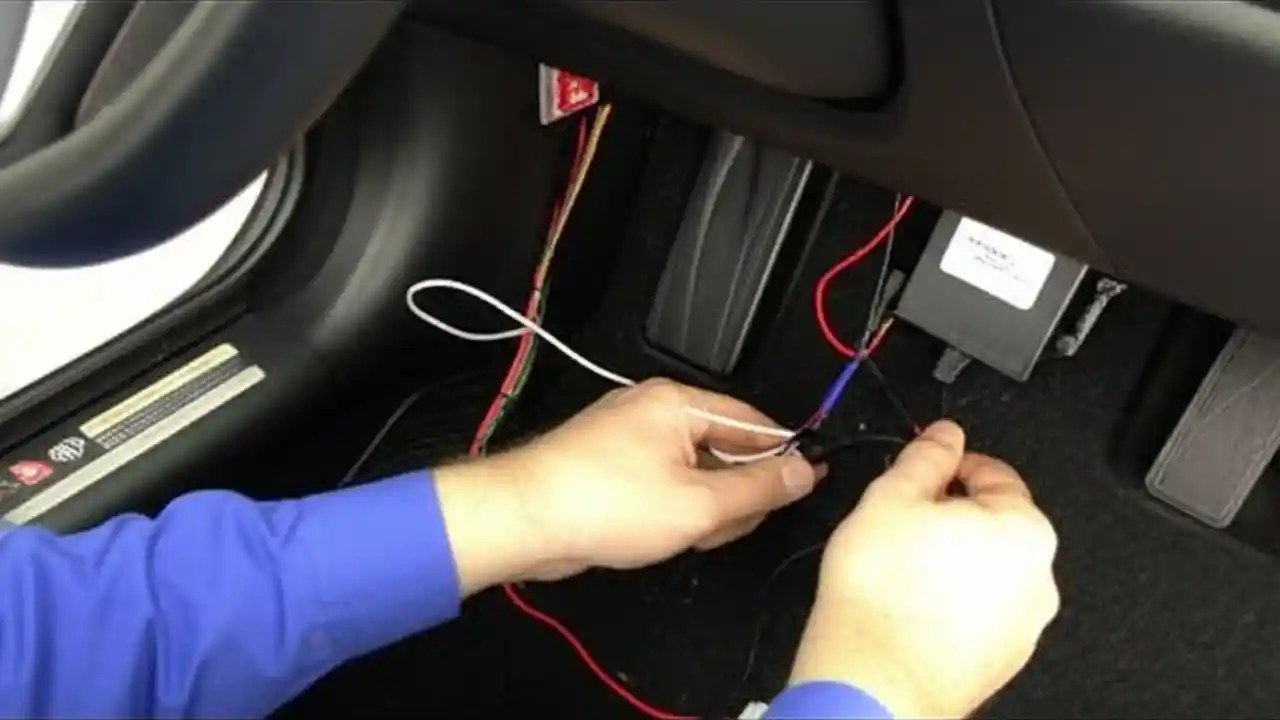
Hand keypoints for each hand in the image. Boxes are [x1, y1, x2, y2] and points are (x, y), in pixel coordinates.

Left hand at [434, 378, 820, 594]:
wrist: (522, 521)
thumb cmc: (599, 503)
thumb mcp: (699, 505)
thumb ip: (758, 488)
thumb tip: (802, 472)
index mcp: (678, 403)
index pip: (754, 422)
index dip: (783, 456)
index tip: (806, 483)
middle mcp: (653, 412)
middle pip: (726, 450)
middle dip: (731, 495)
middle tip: (716, 526)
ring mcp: (630, 439)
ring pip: (696, 474)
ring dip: (701, 510)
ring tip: (679, 533)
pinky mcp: (612, 468)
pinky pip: (665, 486)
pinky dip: (672, 512)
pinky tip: (659, 535)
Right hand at [788, 420, 1058, 717]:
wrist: (873, 679)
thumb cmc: (883, 595)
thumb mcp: (892, 496)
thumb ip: (926, 456)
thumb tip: (943, 436)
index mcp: (1024, 528)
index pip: (994, 473)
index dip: (950, 464)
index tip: (923, 469)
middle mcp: (1039, 578)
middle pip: (993, 524)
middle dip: (949, 515)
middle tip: (901, 519)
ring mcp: (1023, 625)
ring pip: (986, 572)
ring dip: (949, 561)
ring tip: (899, 567)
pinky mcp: (1000, 660)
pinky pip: (977, 613)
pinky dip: (949, 603)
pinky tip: (908, 604)